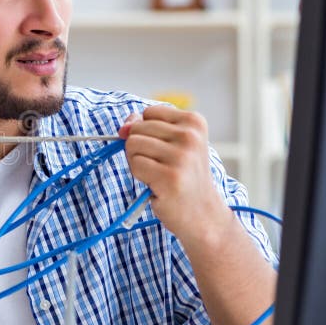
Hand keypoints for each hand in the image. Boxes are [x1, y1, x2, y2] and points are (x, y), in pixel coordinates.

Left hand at [117, 105, 230, 245]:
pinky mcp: (170, 177)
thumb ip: (145, 127)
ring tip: (158, 174)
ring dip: (137, 162)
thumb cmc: (183, 175)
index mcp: (194, 121)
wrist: (202, 212)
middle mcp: (190, 136)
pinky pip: (135, 165)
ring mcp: (181, 156)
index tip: (165, 149)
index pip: (148, 113)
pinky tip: (157, 184)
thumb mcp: (170, 143)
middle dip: (140, 148)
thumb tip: (124, 127)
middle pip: (138, 128)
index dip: (147, 132)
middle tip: (161, 165)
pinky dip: (139, 176)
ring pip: (133, 144)